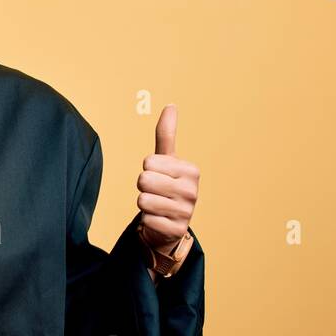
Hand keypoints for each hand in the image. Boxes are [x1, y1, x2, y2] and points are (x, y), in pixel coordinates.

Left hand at [136, 104, 198, 253]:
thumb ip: (166, 135)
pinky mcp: (176, 230)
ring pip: (142, 200)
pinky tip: (159, 220)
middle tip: (155, 192)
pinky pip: (146, 220)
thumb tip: (171, 106)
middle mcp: (192, 190)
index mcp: (191, 170)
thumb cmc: (166, 186)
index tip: (159, 177)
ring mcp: (187, 212)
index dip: (147, 169)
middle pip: (143, 180)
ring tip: (157, 206)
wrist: (170, 223)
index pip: (149, 162)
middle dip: (143, 187)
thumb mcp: (166, 161)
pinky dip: (147, 221)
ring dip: (144, 205)